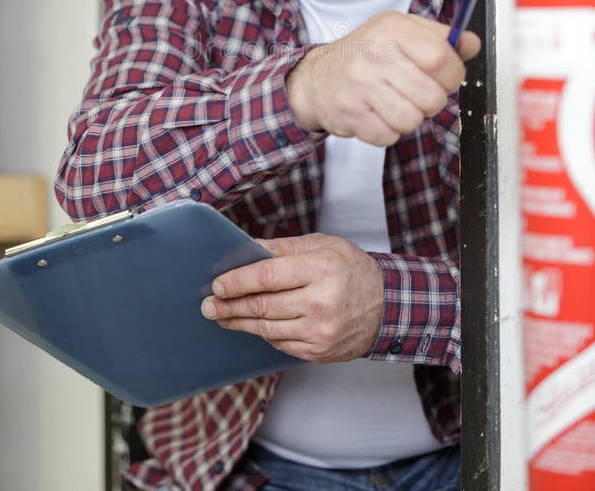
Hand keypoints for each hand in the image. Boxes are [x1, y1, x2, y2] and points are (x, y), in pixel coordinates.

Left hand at [200, 233, 384, 362]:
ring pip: (267, 329)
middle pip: (263, 306)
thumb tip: (247, 247)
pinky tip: (252, 325)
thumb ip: (284, 247)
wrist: (387, 306)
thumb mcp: (323, 245)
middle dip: (229, 305)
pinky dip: (264, 333)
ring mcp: (320, 332)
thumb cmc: (352, 269)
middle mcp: (321, 302)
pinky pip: (281, 343)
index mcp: (321, 269)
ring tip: (221, 316)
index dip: (238, 281)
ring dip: (239, 323)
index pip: (268, 275)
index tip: (218, 283)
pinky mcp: (319, 352)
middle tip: (208, 304)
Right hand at [286, 11, 479, 145]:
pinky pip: (389, 136)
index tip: (444, 77)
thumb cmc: (367, 54)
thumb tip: (471, 44)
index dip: (452, 75)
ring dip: (409, 118)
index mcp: (392, 28)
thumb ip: (440, 38)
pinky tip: (376, 113)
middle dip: (431, 102)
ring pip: (412, 120)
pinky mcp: (349, 113)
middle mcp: (374, 53)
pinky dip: (388, 131)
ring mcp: (359, 84)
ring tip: (394, 103)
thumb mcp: (401, 33)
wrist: (317, 78)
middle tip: (415, 93)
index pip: (441, 57)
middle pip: (432, 96)